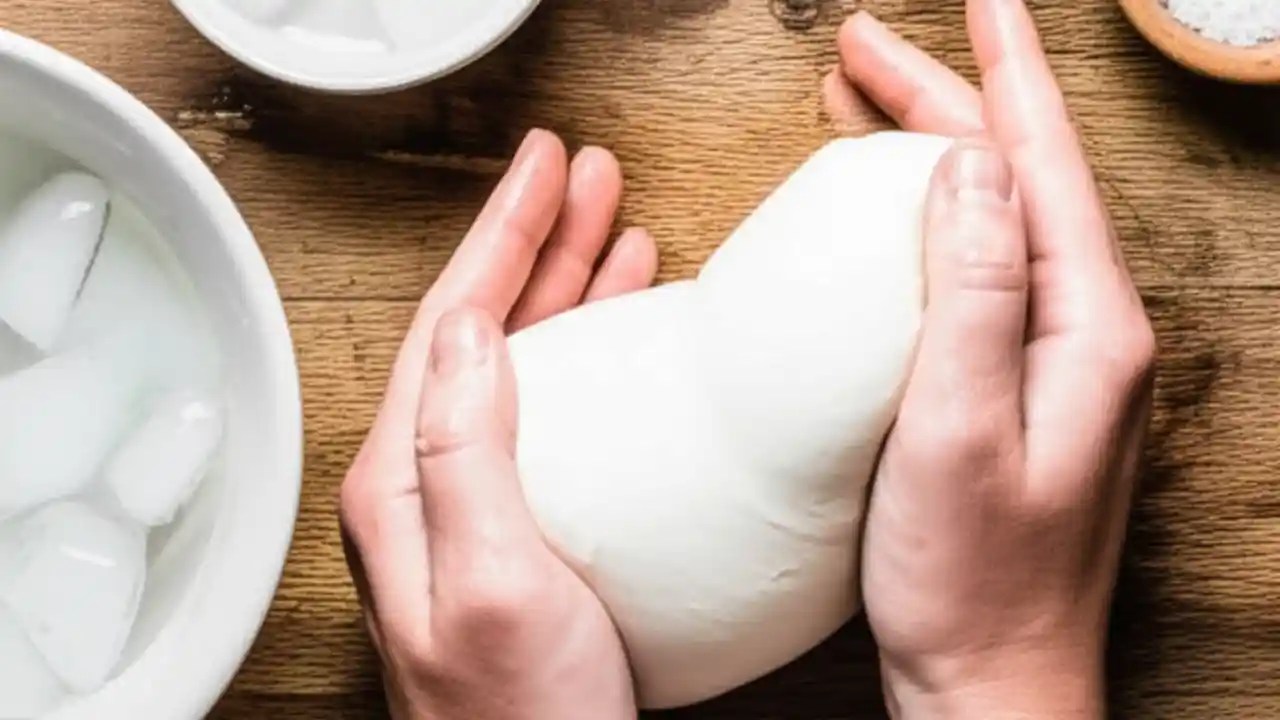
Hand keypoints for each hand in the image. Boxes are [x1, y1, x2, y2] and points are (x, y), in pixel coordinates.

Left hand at [339, 129, 657, 718]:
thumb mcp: (492, 584)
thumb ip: (466, 454)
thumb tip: (472, 332)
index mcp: (408, 485)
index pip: (452, 323)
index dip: (501, 233)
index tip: (543, 167)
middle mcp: (433, 488)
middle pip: (487, 328)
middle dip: (539, 242)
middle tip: (588, 178)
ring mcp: (483, 510)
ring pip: (526, 363)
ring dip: (568, 289)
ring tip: (616, 232)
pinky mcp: (531, 534)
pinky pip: (559, 412)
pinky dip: (592, 357)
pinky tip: (623, 339)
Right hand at [828, 3, 1154, 717]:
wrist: (990, 684)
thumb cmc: (972, 582)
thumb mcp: (959, 433)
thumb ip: (977, 293)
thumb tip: (974, 168)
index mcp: (1088, 330)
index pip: (1046, 167)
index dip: (1007, 76)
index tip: (980, 1)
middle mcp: (1083, 334)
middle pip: (1013, 182)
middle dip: (941, 103)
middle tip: (863, 48)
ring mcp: (1049, 362)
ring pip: (988, 221)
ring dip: (929, 156)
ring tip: (862, 107)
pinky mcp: (1009, 390)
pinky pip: (971, 275)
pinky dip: (923, 225)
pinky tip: (885, 222)